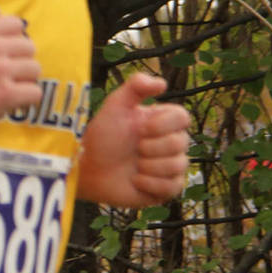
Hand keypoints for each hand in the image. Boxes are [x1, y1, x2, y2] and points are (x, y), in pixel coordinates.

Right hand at [0, 8, 41, 141]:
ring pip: (34, 69)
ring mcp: (0, 70)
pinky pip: (34, 92)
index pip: (16, 24)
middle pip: (29, 47)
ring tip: (9, 88)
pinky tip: (12, 102)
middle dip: (20, 61)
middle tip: (6, 75)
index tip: (5, 54)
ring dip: (24, 81)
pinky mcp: (6, 94)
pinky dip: (26, 100)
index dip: (13, 40)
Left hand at [77, 74, 192, 207]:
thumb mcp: (115, 105)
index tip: (141, 129)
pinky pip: (172, 187)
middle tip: (134, 150)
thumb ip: (136, 86)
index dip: (163, 125)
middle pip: (181, 142)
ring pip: (178, 165)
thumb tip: (163, 83)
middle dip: (151, 148)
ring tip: (133, 166)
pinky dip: (150, 184)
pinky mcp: (165, 188)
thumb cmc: (102, 136)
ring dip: (149, 167)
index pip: (183, 118)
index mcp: (163, 122)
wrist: (88, 168)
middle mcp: (170, 143)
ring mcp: (169, 167)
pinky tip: (135, 181)